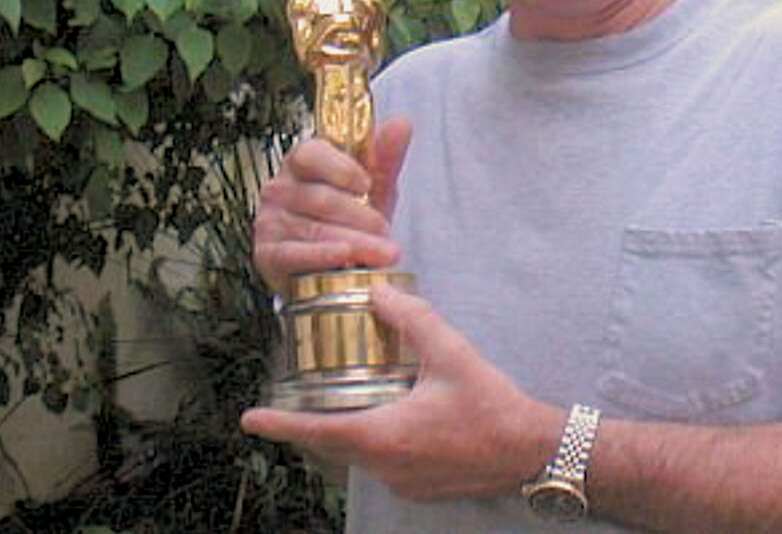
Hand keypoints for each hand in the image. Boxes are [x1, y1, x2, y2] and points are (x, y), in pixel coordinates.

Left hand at [241, 283, 561, 500]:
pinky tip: (391, 418)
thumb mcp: (451, 353)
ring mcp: (402, 482)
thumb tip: (380, 292)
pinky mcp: (419, 487)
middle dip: (310, 426)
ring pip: (358, 456)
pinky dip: (373, 442)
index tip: (250, 420)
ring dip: (346, 432)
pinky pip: (382, 464)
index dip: (280, 425)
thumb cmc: (491, 405)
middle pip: (332, 446)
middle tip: (294, 404)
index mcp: (383, 436)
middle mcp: (385, 466)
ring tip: (343, 402)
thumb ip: (412, 319)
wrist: (531, 452)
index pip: (316, 432)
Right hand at [253, 116, 411, 293]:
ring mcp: (270, 221)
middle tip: (385, 229)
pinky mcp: (267, 254)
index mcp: (303, 161)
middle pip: (320, 198)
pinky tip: (345, 258)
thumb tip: (402, 123)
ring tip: (383, 252)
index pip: (312, 154)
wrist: (334, 262)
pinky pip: (294, 254)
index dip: (340, 168)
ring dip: (354, 242)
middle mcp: (280, 187)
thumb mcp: (374, 186)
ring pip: (313, 229)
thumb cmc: (353, 216)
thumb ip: (386, 157)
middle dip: (359, 215)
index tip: (367, 184)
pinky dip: (322, 256)